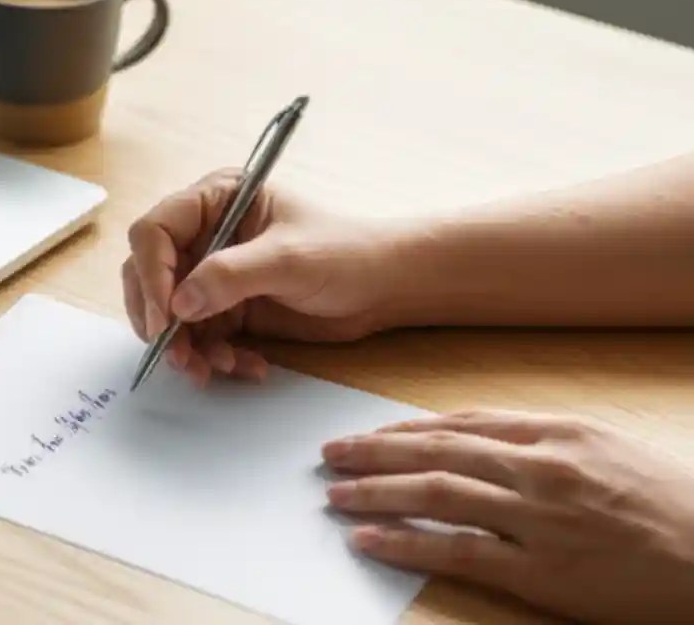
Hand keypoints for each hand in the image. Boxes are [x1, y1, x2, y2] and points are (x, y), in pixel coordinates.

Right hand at [122, 169, 403, 384]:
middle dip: (161, 319)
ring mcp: (212, 273)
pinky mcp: (224, 308)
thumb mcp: (289, 259)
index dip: (151, 274)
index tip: (165, 317)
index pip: (155, 232)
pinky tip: (244, 365)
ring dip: (185, 347)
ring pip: (168, 314)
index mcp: (215, 200)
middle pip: (148, 275)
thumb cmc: (345, 253)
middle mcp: (204, 233)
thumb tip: (178, 304)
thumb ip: (231, 276)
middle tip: (177, 356)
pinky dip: (212, 357)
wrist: (383, 288)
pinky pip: (197, 337)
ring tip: (214, 369)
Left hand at [322, 410, 693, 623]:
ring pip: (436, 493)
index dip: (402, 428)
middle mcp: (540, 467)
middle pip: (436, 450)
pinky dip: (405, 542)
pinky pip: (457, 550)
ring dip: (375, 492)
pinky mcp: (541, 569)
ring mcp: (538, 517)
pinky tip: (369, 539)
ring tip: (335, 493)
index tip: (367, 434)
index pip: (458, 423)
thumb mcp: (603, 446)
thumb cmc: (664, 500)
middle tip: (330, 454)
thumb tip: (469, 435)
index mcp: (555, 432)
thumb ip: (537, 438)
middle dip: (373, 451)